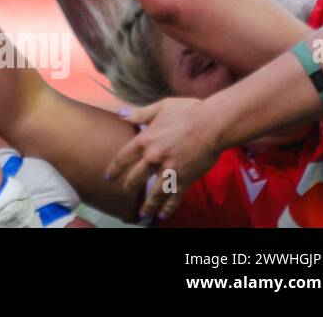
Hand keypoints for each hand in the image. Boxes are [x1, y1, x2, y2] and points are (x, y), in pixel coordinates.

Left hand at [106, 97, 224, 221]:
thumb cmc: (188, 112)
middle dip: (129, 186)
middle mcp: (153, 157)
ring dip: (147, 205)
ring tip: (142, 214)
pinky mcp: (185, 179)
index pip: (123, 158)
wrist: (213, 124)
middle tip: (125, 191)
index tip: (108, 177)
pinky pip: (174, 197)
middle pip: (135, 177)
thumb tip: (121, 114)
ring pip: (154, 193)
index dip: (114, 169)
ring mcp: (169, 170)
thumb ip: (140, 114)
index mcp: (145, 140)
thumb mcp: (160, 107)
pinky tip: (163, 215)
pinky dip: (168, 208)